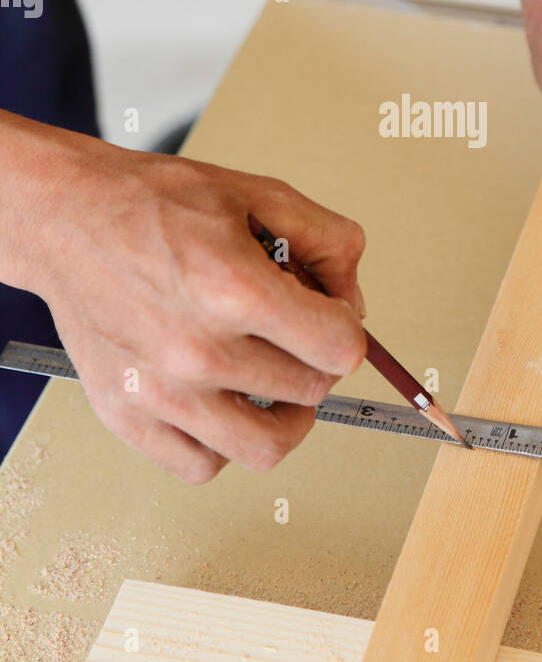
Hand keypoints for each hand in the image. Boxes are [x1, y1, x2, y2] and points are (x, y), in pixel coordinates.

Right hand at [33, 142, 366, 481]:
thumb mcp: (258, 195)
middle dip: (315, 360)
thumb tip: (353, 303)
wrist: (68, 218)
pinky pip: (203, 466)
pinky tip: (222, 402)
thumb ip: (328, 241)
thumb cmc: (153, 204)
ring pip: (266, 447)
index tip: (331, 317)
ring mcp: (161, 392)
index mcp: (233, 289)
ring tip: (272, 383)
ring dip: (284, 417)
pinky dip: (223, 443)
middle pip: (310, 391)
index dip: (347, 329)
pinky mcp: (127, 416)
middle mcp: (197, 350)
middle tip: (293, 335)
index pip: (340, 349)